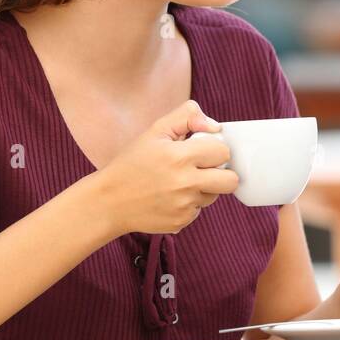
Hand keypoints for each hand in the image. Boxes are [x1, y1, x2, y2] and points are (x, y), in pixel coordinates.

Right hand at [92, 99, 237, 235]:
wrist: (108, 201)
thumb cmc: (133, 162)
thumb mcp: (155, 131)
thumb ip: (186, 117)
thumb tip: (215, 126)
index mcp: (180, 156)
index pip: (223, 152)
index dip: (214, 150)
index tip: (200, 151)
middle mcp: (185, 183)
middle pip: (230, 180)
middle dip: (221, 173)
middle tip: (201, 169)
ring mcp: (184, 206)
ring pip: (215, 196)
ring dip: (204, 189)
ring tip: (179, 183)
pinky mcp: (181, 222)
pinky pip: (199, 211)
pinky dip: (189, 205)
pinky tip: (170, 198)